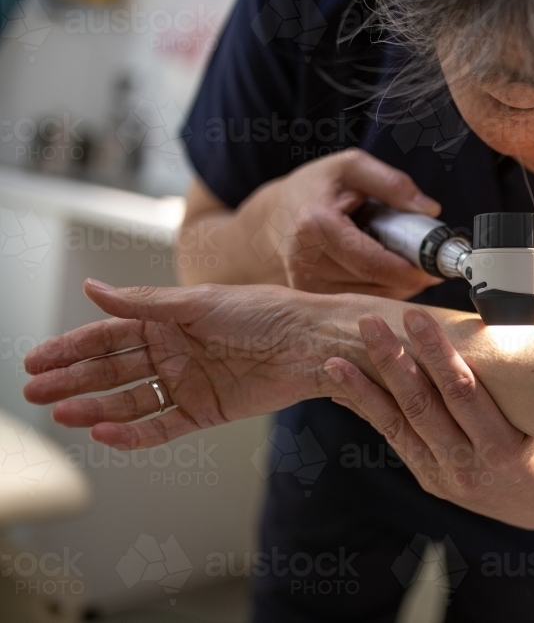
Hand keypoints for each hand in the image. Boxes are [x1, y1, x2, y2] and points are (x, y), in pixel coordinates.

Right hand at [22, 280, 338, 448]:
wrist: (311, 342)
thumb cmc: (262, 312)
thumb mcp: (199, 303)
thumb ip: (144, 304)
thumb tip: (90, 288)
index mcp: (168, 321)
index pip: (108, 336)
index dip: (71, 348)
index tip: (34, 361)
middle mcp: (173, 352)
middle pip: (112, 370)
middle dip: (72, 380)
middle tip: (34, 393)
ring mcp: (187, 384)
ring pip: (130, 400)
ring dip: (96, 408)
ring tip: (63, 414)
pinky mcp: (206, 412)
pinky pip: (162, 427)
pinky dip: (134, 433)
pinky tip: (104, 433)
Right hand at [247, 148, 442, 297]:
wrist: (274, 215)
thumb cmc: (316, 188)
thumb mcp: (352, 167)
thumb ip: (392, 183)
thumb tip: (430, 210)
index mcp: (316, 225)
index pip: (373, 263)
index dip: (409, 271)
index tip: (434, 268)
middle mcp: (306, 261)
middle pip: (374, 285)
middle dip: (409, 279)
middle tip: (428, 266)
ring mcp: (305, 285)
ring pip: (369, 299)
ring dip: (395, 287)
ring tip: (401, 262)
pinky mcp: (309, 298)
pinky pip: (357, 303)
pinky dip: (377, 291)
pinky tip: (381, 272)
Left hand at [323, 309, 533, 529]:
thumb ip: (505, 379)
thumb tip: (471, 324)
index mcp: (503, 449)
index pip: (463, 392)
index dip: (437, 353)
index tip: (416, 317)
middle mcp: (469, 468)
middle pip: (422, 406)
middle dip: (392, 361)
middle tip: (370, 324)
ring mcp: (444, 477)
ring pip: (399, 425)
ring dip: (365, 388)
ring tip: (337, 359)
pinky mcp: (428, 478)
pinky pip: (395, 439)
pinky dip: (369, 411)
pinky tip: (345, 389)